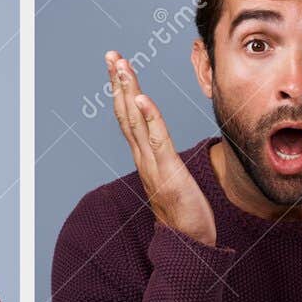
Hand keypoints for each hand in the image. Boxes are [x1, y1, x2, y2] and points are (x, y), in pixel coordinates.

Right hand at [105, 52, 215, 246]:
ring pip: (136, 122)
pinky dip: (148, 117)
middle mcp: (143, 159)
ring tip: (122, 66)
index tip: (117, 66)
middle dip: (119, 83)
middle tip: (111, 55)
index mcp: (145, 158)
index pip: (129, 117)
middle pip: (126, 113)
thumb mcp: (172, 179)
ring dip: (128, 91)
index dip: (122, 90)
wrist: (190, 246)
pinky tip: (141, 98)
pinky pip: (156, 140)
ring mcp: (153, 166)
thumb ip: (165, 160)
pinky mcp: (169, 173)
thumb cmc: (185, 213)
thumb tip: (162, 144)